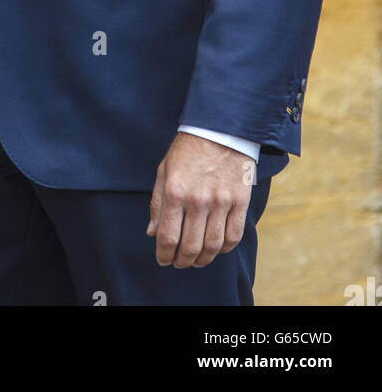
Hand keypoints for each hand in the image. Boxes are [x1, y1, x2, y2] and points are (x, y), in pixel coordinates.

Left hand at [147, 132, 253, 267]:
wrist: (219, 129)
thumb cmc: (187, 150)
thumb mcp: (164, 171)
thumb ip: (157, 203)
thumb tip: (152, 233)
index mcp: (175, 191)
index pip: (167, 236)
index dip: (164, 254)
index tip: (163, 259)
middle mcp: (198, 200)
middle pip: (190, 246)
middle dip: (182, 261)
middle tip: (179, 263)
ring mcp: (221, 201)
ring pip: (212, 246)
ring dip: (203, 259)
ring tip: (196, 260)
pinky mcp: (239, 201)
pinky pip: (233, 236)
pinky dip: (224, 249)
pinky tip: (217, 249)